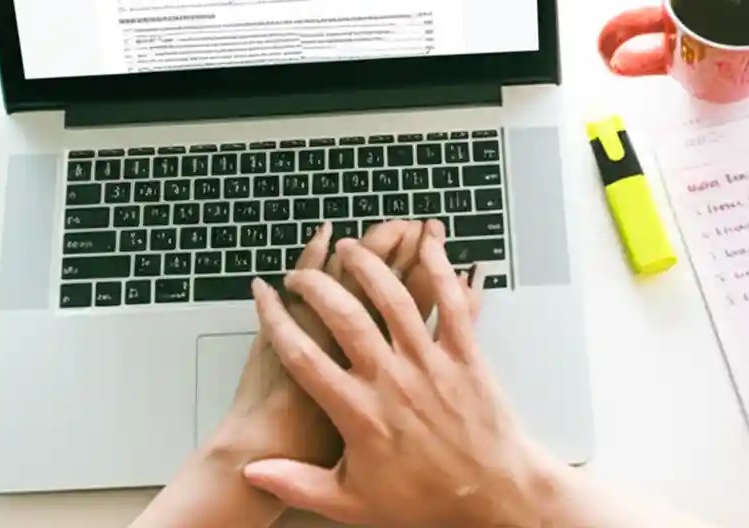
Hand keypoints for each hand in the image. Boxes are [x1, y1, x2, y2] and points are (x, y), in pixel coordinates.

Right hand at [242, 220, 555, 527]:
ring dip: (370, 266)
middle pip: (343, 316)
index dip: (276, 321)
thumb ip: (299, 483)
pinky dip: (443, 270)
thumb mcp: (354, 502)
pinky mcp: (466, 355)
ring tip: (350, 248)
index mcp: (359, 413)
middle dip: (316, 286)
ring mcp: (431, 363)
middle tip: (301, 276)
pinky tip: (429, 245)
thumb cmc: (428, 500)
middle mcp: (393, 380)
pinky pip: (453, 303)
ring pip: (395, 299)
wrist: (494, 495)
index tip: (263, 296)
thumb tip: (254, 471)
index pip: (303, 357)